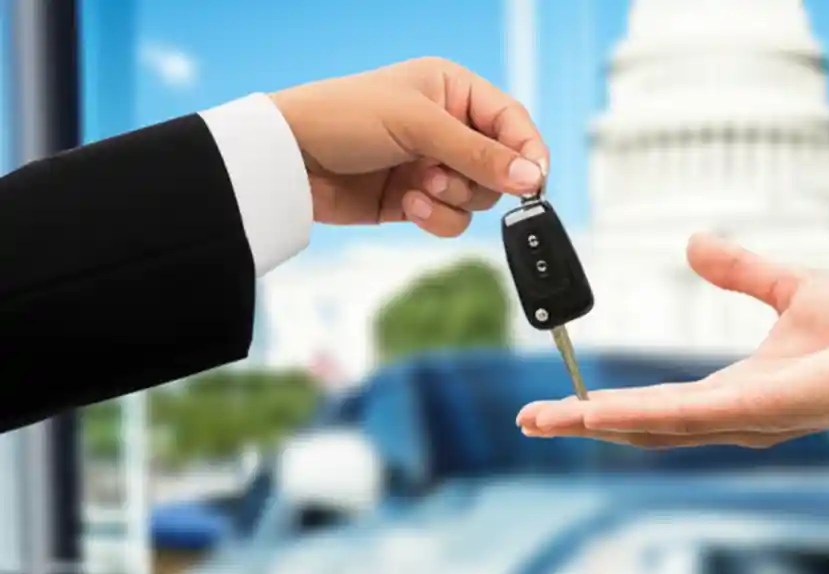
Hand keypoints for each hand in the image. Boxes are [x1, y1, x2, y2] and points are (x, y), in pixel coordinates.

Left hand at [270, 57, 547, 237]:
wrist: (287, 159)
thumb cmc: (343, 118)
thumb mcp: (418, 127)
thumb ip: (479, 154)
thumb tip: (531, 178)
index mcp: (453, 90)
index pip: (512, 122)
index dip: (527, 152)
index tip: (533, 182)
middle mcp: (448, 127)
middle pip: (500, 168)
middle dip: (476, 179)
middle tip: (441, 175)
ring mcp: (433, 166)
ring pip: (478, 199)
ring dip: (452, 199)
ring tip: (418, 187)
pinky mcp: (417, 201)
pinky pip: (453, 220)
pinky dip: (436, 219)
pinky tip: (408, 205)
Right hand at [516, 234, 828, 447]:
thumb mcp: (786, 287)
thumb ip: (739, 271)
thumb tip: (694, 244)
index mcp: (734, 391)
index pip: (656, 406)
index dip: (606, 407)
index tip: (562, 403)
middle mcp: (731, 416)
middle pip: (642, 426)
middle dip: (584, 425)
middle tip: (529, 422)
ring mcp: (743, 418)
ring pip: (654, 426)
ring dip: (596, 424)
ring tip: (543, 421)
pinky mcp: (759, 409)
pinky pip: (688, 415)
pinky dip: (640, 415)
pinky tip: (599, 413)